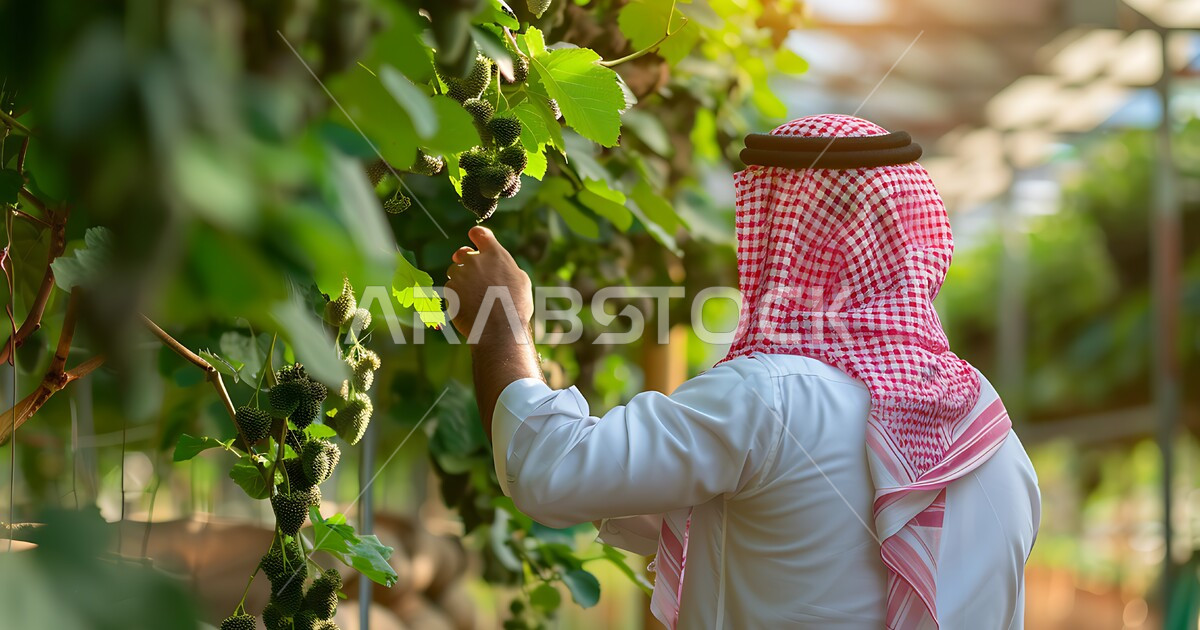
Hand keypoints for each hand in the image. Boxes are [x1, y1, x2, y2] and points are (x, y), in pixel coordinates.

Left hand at [445, 226, 532, 341]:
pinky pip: (450, 288)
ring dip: (461, 280)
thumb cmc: (515, 307)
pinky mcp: (450, 290)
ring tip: (473, 296)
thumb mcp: (521, 280)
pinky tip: (468, 306)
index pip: (478, 232)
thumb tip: (499, 264)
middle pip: (463, 252)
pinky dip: (456, 295)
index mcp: (495, 254)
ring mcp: (460, 275)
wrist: (499, 331)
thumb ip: (506, 265)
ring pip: (454, 271)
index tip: (476, 240)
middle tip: (472, 274)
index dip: (476, 235)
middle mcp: (475, 260)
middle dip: (465, 261)